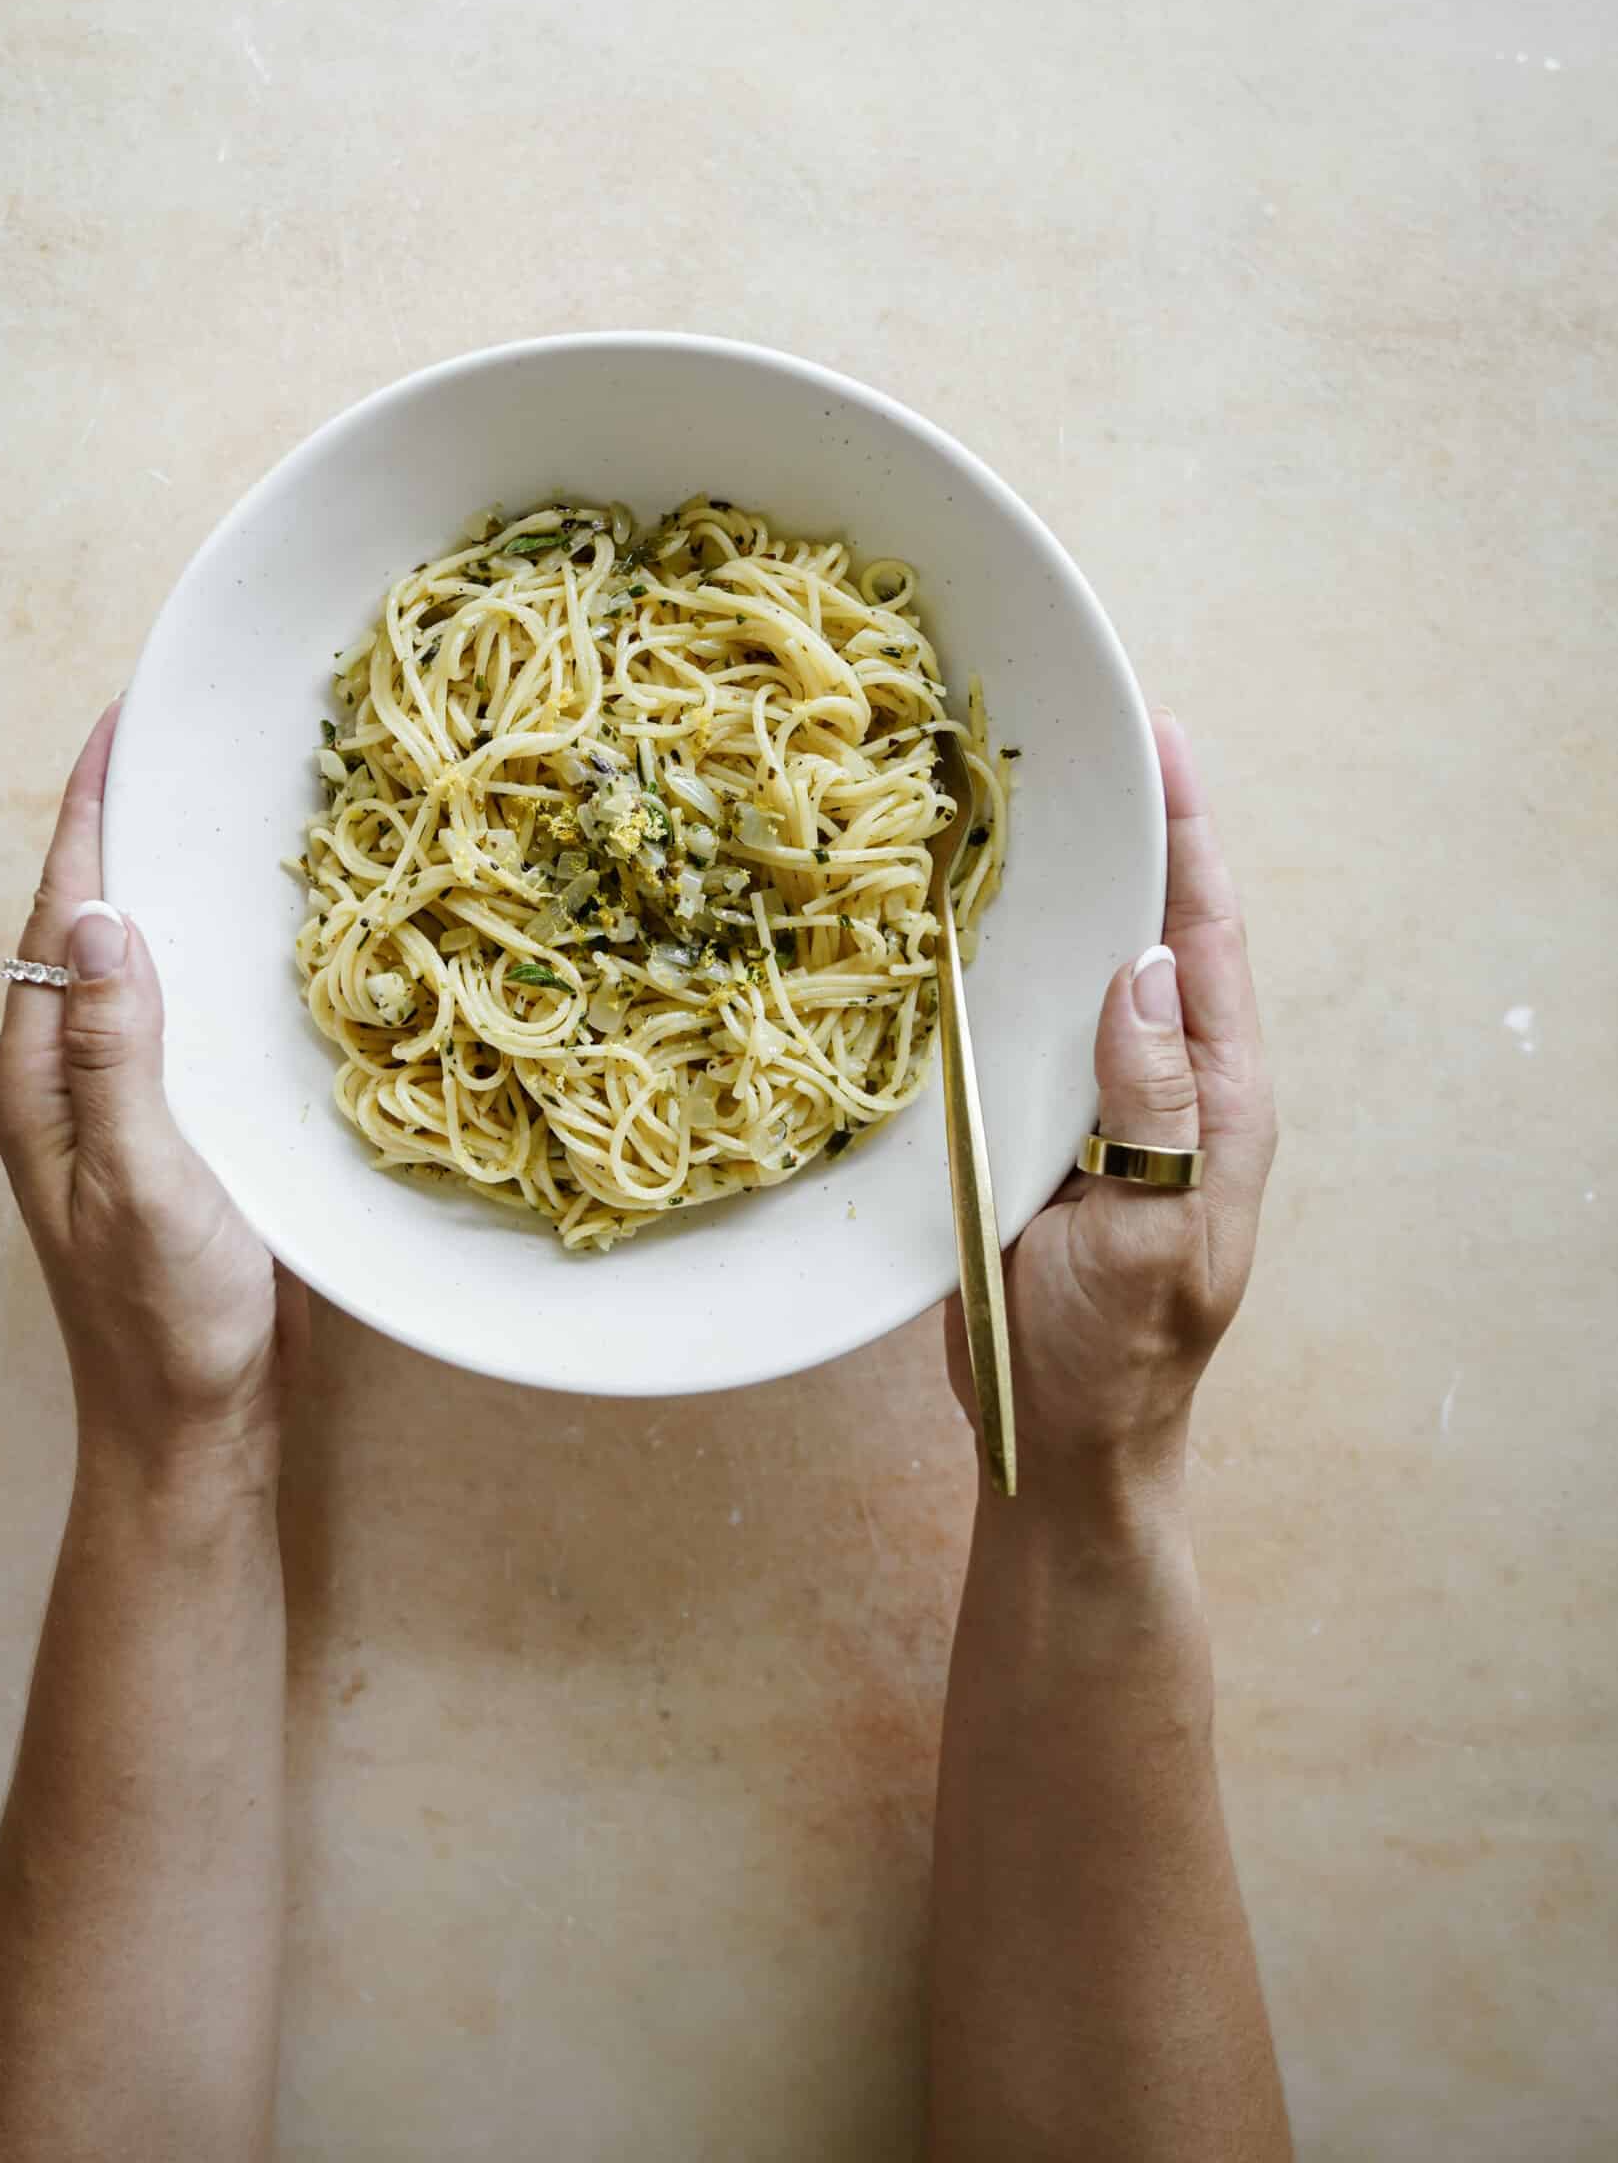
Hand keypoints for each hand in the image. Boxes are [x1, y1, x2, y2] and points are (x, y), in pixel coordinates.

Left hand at [0, 703, 300, 1479]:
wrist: (196, 1425)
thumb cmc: (168, 1320)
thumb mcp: (141, 1180)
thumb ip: (117, 1054)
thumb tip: (101, 918)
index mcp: (38, 1081)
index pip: (58, 918)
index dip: (88, 818)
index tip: (120, 727)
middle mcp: (65, 1080)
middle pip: (84, 925)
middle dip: (121, 827)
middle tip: (175, 739)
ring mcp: (117, 1104)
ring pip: (131, 964)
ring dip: (162, 883)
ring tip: (212, 805)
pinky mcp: (172, 1128)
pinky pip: (177, 1010)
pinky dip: (204, 950)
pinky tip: (250, 933)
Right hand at [949, 711, 1277, 1507]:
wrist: (1059, 1440)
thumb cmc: (1116, 1354)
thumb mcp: (1153, 1236)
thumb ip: (1156, 1110)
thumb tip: (1144, 967)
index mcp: (1219, 1102)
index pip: (1207, 940)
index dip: (1189, 839)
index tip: (1163, 745)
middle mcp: (1166, 1085)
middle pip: (1153, 933)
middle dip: (1130, 834)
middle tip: (1083, 740)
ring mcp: (1102, 1105)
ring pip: (1084, 971)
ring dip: (1062, 889)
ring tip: (1020, 801)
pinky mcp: (1038, 1129)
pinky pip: (1025, 1022)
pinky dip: (1005, 960)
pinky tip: (962, 918)